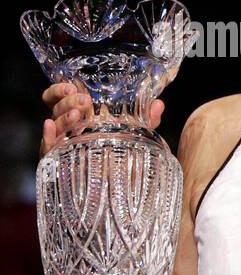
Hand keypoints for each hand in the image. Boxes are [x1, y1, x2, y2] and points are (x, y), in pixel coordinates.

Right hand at [40, 82, 164, 154]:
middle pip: (56, 109)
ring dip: (63, 116)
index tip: (73, 87)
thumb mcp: (133, 135)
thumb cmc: (119, 154)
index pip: (59, 98)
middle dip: (68, 102)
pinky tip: (49, 126)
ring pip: (54, 125)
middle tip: (84, 100)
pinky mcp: (57, 161)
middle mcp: (66, 128)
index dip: (60, 90)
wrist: (114, 187)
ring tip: (77, 114)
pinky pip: (46, 147)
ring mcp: (60, 144)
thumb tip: (159, 104)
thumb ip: (145, 120)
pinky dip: (46, 135)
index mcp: (79, 117)